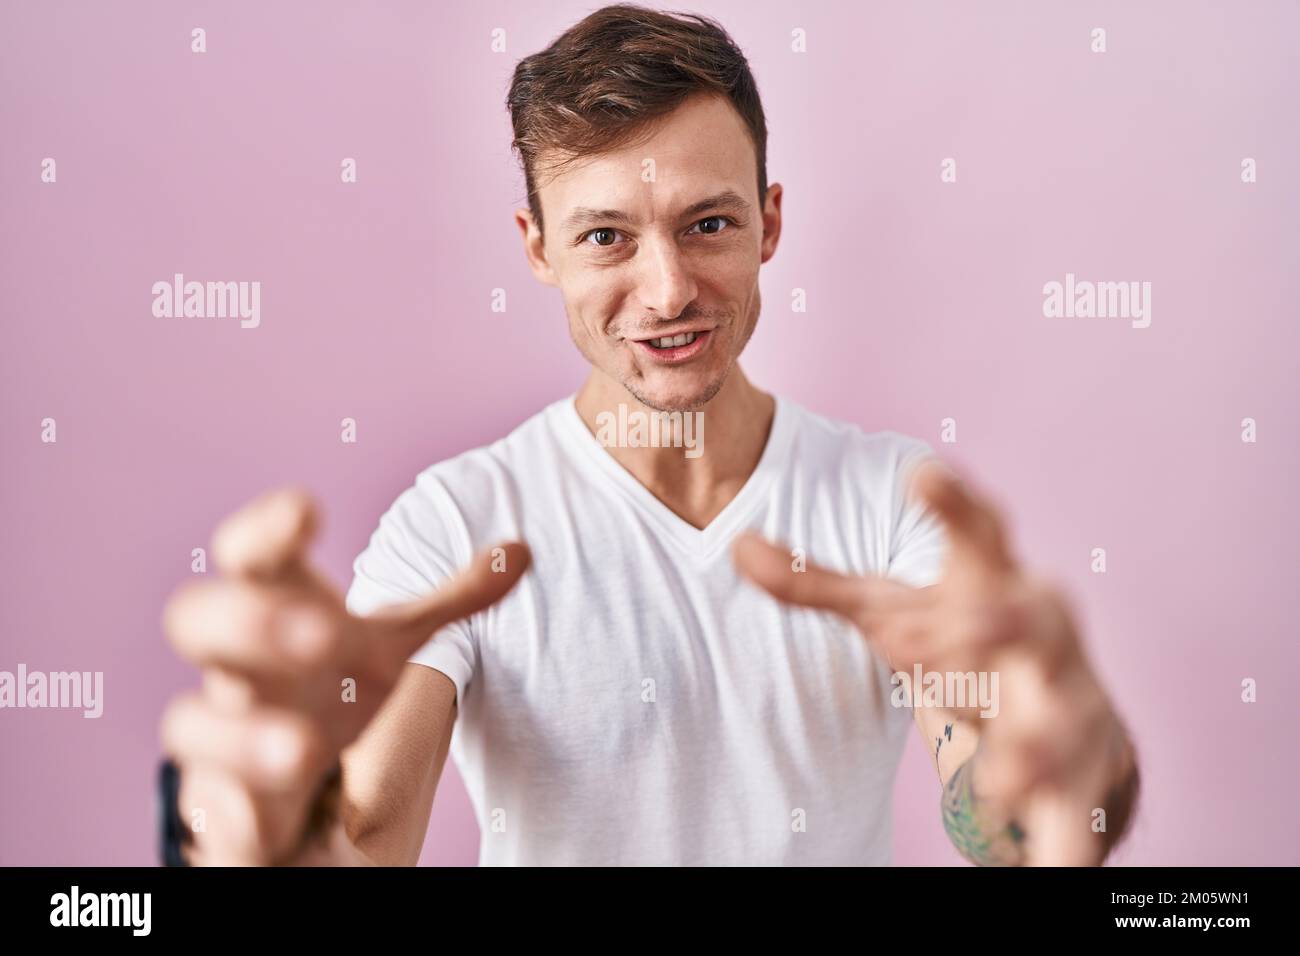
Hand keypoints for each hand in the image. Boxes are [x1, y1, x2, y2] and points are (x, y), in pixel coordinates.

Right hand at [160, 488, 528, 864]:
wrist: (299, 790)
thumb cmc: (337, 692)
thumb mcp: (397, 645)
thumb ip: (455, 601)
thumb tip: (524, 548)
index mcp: (274, 612)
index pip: (252, 557)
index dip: (265, 529)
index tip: (306, 509)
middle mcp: (237, 670)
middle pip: (199, 622)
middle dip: (251, 622)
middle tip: (324, 633)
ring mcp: (222, 740)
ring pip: (191, 726)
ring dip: (245, 736)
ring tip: (306, 750)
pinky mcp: (225, 814)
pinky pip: (209, 818)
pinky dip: (230, 821)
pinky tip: (262, 829)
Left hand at [733, 461, 1133, 865]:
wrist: (1066, 713)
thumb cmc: (965, 640)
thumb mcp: (892, 610)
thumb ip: (816, 583)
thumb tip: (737, 544)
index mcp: (992, 581)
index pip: (978, 532)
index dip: (953, 505)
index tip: (924, 471)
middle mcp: (1042, 634)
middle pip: (1030, 621)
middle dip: (995, 625)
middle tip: (945, 639)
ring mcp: (1069, 704)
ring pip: (1062, 722)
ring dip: (1032, 751)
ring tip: (997, 783)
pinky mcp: (1085, 776)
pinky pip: (1078, 816)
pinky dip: (1064, 851)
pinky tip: (1046, 877)